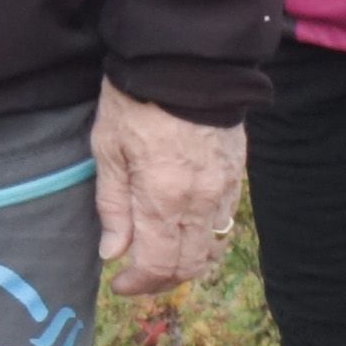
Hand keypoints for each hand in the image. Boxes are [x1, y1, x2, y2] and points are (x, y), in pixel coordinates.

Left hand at [94, 84, 243, 295]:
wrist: (186, 60)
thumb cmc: (137, 101)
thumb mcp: (108, 150)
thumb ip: (113, 206)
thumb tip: (114, 253)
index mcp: (164, 199)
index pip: (159, 266)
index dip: (138, 285)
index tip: (119, 283)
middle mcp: (200, 202)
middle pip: (189, 265)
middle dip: (161, 280)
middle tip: (136, 276)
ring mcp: (224, 189)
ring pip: (212, 248)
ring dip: (186, 262)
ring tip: (159, 255)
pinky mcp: (236, 174)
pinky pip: (224, 221)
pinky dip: (204, 237)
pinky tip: (183, 228)